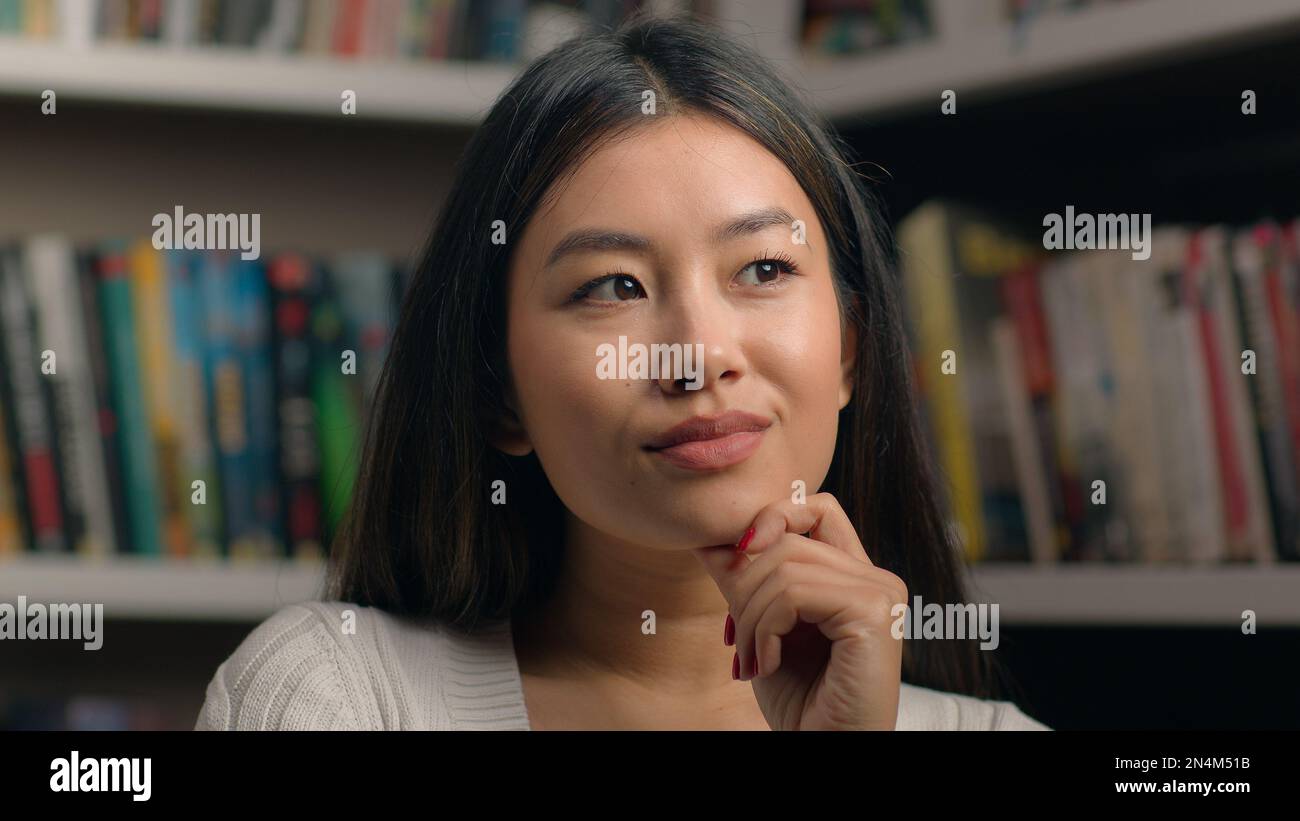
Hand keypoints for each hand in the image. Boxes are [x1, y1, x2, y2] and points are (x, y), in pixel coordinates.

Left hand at [692, 493, 906, 729]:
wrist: (822, 750)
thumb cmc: (799, 701)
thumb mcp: (761, 626)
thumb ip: (744, 578)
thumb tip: (707, 537)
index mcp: (856, 576)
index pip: (815, 507)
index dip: (770, 519)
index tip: (733, 560)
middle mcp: (877, 578)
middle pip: (787, 539)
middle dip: (743, 589)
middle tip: (737, 643)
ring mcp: (881, 593)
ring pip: (785, 565)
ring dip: (750, 618)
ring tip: (752, 659)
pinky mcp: (875, 613)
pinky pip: (794, 592)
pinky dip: (765, 629)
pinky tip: (769, 664)